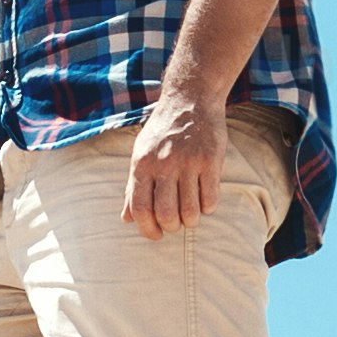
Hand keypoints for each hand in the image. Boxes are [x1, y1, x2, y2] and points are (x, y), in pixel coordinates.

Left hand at [124, 93, 226, 238]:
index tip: (156, 234)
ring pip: (190, 211)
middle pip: (165, 214)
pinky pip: (210, 198)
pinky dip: (207, 208)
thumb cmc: (162, 132)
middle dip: (171, 227)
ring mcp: (188, 162)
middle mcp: (163, 164)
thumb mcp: (140, 154)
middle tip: (175, 224)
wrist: (189, 101)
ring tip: (190, 216)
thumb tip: (126, 219)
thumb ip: (132, 187)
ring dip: (190, 221)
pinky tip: (204, 202)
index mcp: (141, 165)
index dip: (147, 229)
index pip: (140, 208)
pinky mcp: (210, 160)